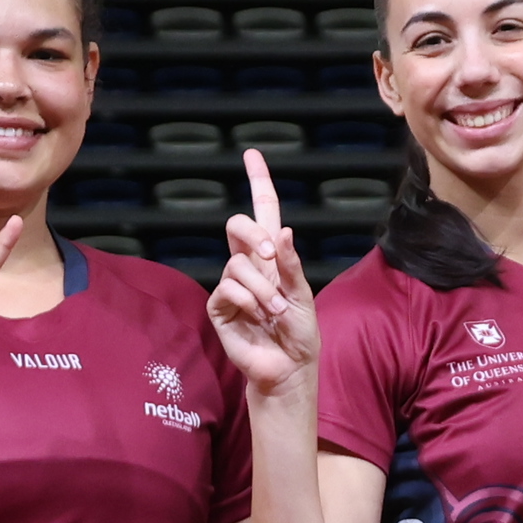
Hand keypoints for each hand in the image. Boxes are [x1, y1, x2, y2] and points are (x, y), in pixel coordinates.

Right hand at [205, 151, 318, 406]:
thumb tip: (283, 231)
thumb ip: (291, 265)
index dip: (258, 182)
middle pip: (238, 225)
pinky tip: (257, 319)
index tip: (252, 154)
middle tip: (270, 255)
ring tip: (274, 313)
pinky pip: (228, 288)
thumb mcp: (303, 296)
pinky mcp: (219, 306)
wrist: (288, 368)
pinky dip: (248, 302)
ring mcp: (232, 284)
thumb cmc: (300, 334)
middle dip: (252, 234)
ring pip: (237, 262)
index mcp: (273, 257)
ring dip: (262, 289)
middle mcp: (249, 265)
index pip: (263, 212)